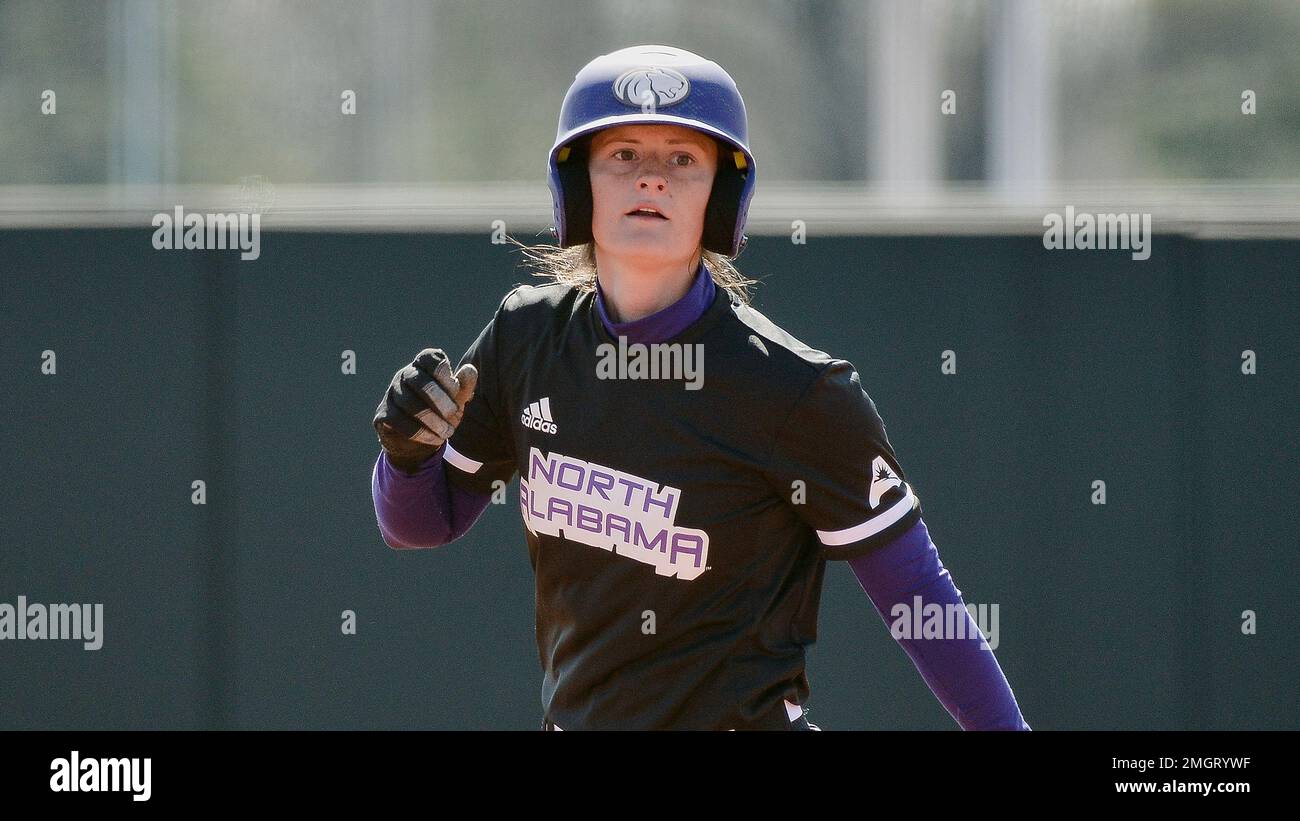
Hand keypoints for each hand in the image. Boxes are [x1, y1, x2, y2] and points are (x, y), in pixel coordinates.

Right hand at [373, 348, 477, 474]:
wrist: (419, 440)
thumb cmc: (441, 411)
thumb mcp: (456, 400)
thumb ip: (464, 386)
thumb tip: (470, 370)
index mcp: (423, 365)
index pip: (429, 358)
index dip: (444, 373)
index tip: (456, 390)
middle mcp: (404, 375)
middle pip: (419, 381)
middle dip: (440, 400)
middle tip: (454, 413)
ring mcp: (391, 394)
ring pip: (409, 403)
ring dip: (433, 420)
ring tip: (447, 432)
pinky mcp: (383, 414)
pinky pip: (399, 421)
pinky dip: (421, 432)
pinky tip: (435, 439)